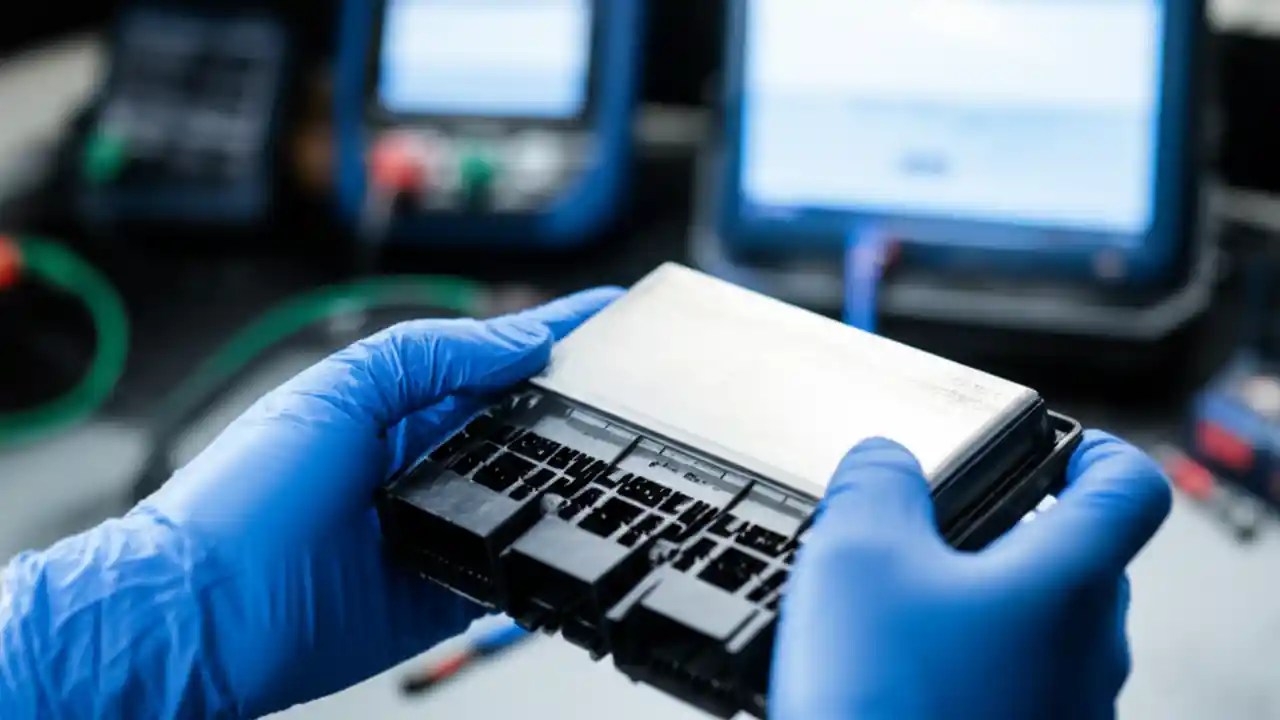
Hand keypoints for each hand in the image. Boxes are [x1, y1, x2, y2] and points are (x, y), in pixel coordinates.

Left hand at [0, 288, 619, 719]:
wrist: (201, 613)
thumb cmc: (240, 500)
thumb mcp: (337, 390)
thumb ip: (429, 357)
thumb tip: (518, 340)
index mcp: (394, 403)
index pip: (492, 355)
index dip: (553, 331)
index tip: (611, 311)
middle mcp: (420, 461)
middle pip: (520, 422)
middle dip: (577, 400)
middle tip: (637, 382)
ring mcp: (435, 526)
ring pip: (525, 493)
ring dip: (569, 474)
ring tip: (625, 447)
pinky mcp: (444, 593)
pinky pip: (511, 567)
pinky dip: (545, 551)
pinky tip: (579, 528)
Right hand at [770, 431, 1171, 719]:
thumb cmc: (888, 708)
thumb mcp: (856, 554)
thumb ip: (877, 482)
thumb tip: (885, 460)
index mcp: (1067, 583)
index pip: (1127, 485)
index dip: (1094, 449)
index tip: (1058, 445)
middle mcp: (1088, 655)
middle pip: (1082, 564)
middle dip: (1014, 537)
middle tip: (940, 533)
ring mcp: (1066, 716)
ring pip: (1044, 636)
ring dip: (984, 609)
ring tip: (900, 613)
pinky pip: (1015, 694)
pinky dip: (969, 670)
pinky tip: (898, 678)